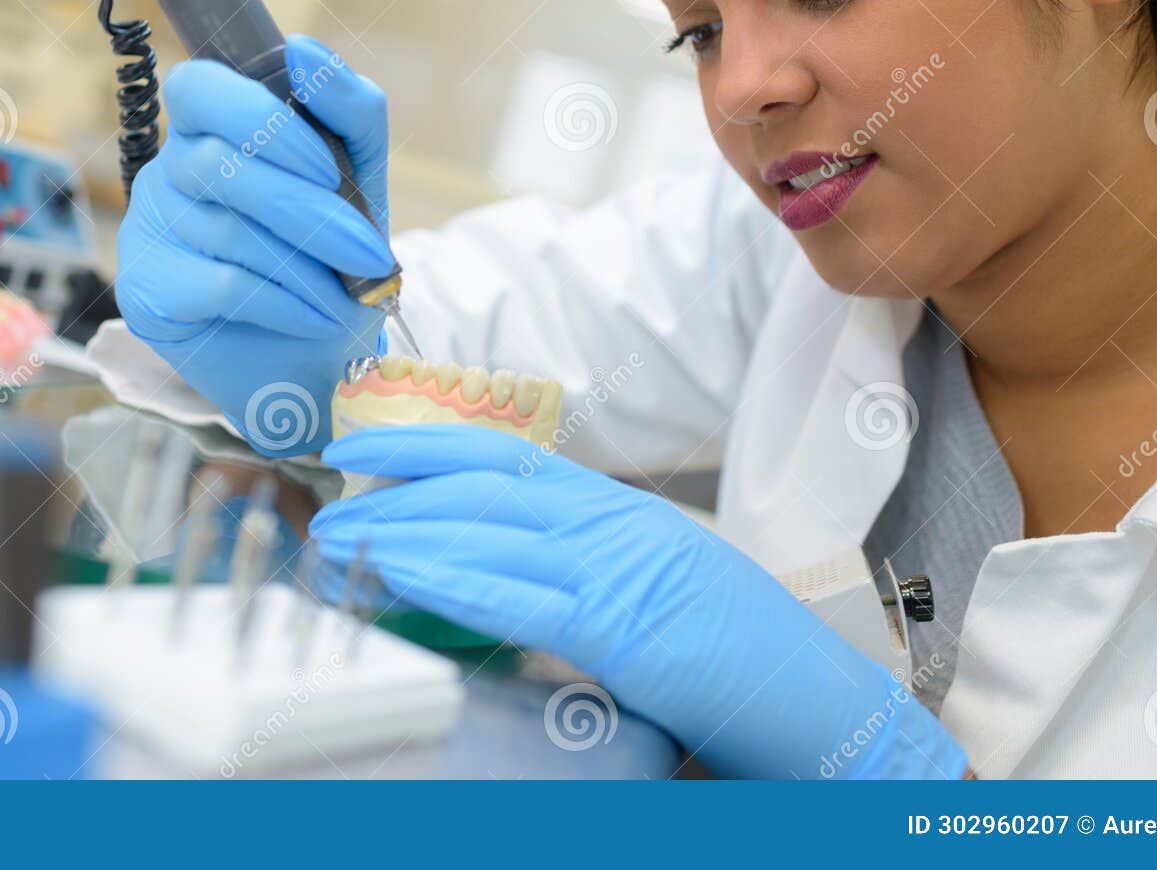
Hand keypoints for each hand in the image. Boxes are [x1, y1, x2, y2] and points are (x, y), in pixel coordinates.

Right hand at [115, 36, 394, 456]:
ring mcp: (148, 231)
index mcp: (211, 128)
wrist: (318, 358)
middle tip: (368, 252)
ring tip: (349, 295)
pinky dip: (284, 301)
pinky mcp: (146, 293)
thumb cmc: (330, 256)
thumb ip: (349, 110)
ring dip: (307, 266)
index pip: (198, 88)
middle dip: (311, 213)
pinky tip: (316, 316)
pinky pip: (219, 283)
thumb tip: (303, 51)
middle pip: (221, 166)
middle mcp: (168, 171)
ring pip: (227, 229)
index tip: (325, 168)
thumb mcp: (360, 178)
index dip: (255, 117)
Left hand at [311, 425, 968, 779]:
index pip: (509, 458)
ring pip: (489, 531)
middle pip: (485, 484)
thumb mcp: (656, 596)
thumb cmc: (746, 666)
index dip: (431, 445)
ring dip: (402, 532)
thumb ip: (583, 578)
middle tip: (327, 501)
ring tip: (336, 540)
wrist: (829, 712)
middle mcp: (618, 523)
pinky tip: (396, 571)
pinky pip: (519, 594)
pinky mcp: (627, 625)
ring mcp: (624, 567)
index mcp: (623, 514)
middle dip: (399, 487)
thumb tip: (503, 579)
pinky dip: (449, 578)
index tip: (368, 450)